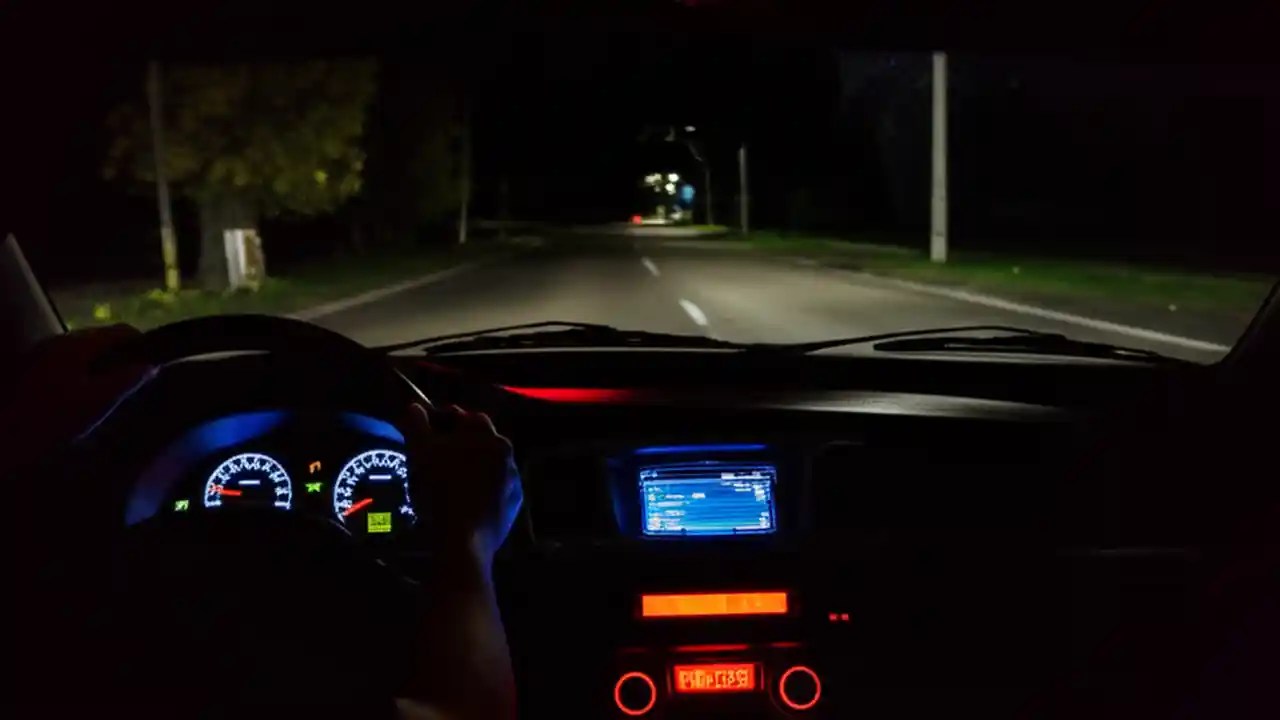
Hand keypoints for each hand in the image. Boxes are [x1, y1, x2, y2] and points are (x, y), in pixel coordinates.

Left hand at [2, 325, 153, 470]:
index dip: (143, 344)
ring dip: (101, 366)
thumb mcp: (95, 402)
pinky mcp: (30, 369)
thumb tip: (150, 365)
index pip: (121, 331)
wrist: (2, 437)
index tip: (157, 364)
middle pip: (101, 339)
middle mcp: (57, 342)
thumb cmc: (49, 420)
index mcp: (76, 344)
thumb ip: (126, 381)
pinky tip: (85, 397)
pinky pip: (67, 363)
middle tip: (137, 382)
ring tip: (113, 392)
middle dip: (122, 356)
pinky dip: (83, 374)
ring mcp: (41, 354)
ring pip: (83, 353)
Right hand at [404, 403, 522, 561]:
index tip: (427, 432)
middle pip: (480, 439)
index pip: (463, 417)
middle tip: (439, 456)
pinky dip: (485, 488)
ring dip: (475, 465)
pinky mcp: (515, 502)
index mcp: (485, 434)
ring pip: (491, 464)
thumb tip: (414, 407)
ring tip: (453, 479)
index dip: (443, 421)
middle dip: (461, 443)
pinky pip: (498, 487)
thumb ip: (417, 424)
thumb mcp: (420, 451)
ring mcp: (514, 477)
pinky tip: (468, 499)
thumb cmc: (440, 488)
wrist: (464, 537)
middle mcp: (506, 451)